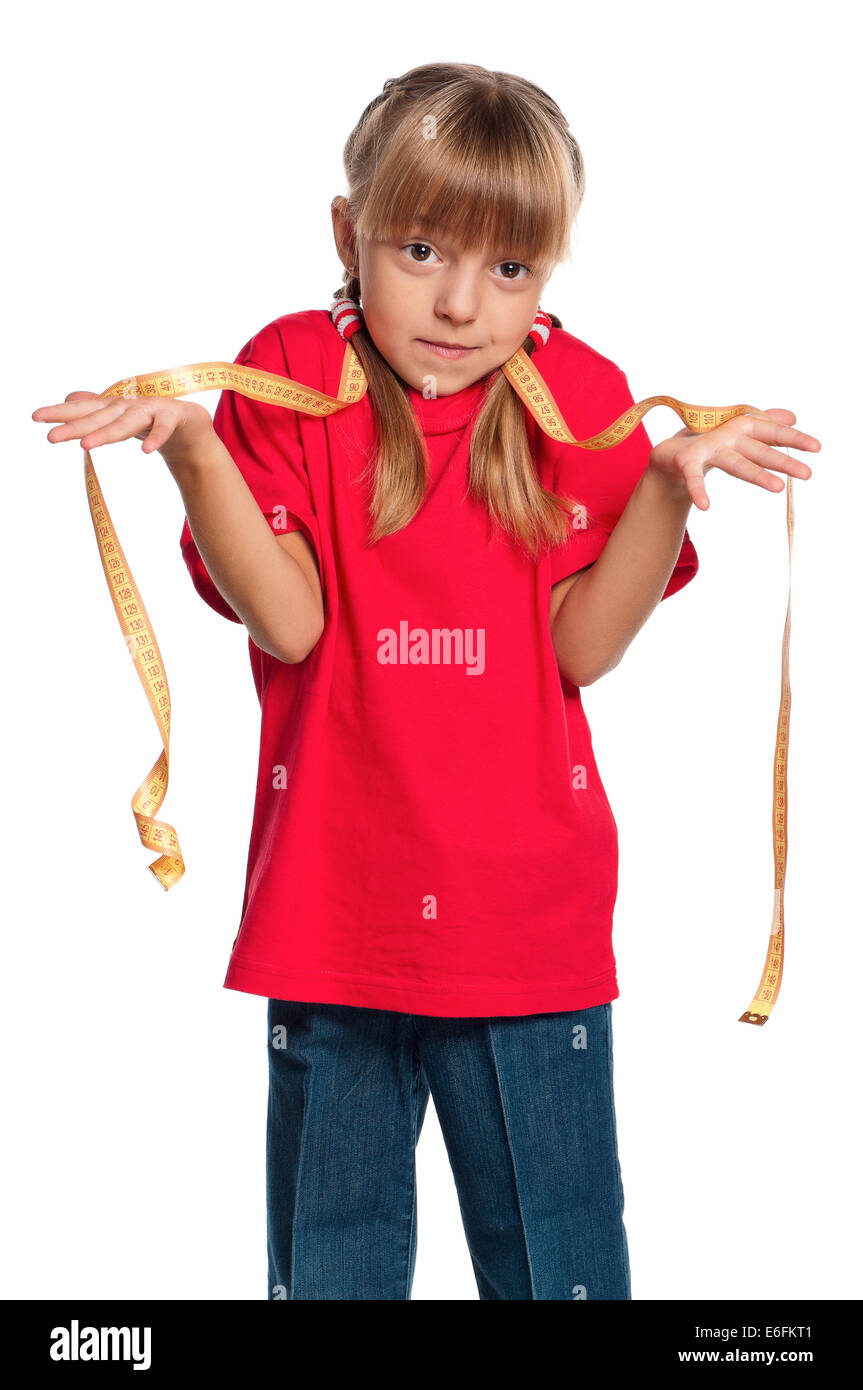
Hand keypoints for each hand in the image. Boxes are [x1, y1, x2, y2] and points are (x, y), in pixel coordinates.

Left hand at [31, 390, 212, 464]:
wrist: (194, 428)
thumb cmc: (153, 422)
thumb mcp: (122, 419)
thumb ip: (97, 410)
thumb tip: (69, 397)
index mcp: (117, 407)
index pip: (85, 409)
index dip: (60, 412)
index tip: (36, 418)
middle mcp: (131, 405)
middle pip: (100, 417)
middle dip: (75, 426)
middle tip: (51, 438)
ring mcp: (154, 410)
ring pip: (127, 423)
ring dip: (107, 433)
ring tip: (86, 446)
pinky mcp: (177, 417)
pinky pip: (164, 429)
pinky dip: (156, 438)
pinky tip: (145, 452)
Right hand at [648, 408, 820, 510]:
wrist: (669, 454)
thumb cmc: (707, 443)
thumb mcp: (738, 435)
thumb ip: (764, 424)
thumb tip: (792, 417)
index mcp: (741, 428)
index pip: (771, 433)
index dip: (794, 439)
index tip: (817, 448)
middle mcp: (727, 436)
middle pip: (759, 450)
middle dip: (783, 461)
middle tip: (806, 474)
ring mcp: (707, 448)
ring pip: (736, 463)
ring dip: (757, 474)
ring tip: (778, 488)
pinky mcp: (685, 460)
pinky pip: (694, 478)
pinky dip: (698, 490)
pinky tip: (706, 506)